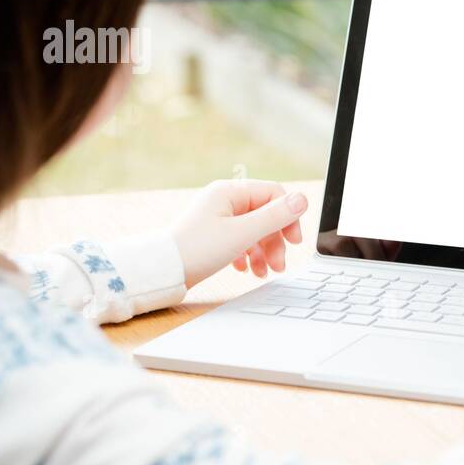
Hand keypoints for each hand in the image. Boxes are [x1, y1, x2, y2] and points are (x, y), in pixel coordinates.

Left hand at [168, 179, 309, 287]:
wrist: (162, 271)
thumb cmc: (197, 250)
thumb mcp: (242, 234)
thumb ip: (275, 217)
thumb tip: (302, 199)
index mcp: (230, 192)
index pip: (273, 195)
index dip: (288, 217)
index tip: (294, 242)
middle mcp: (224, 201)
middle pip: (265, 215)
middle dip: (276, 241)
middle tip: (280, 265)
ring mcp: (218, 218)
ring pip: (254, 231)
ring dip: (264, 251)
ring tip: (265, 272)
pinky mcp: (213, 236)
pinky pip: (240, 241)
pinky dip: (248, 255)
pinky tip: (245, 269)